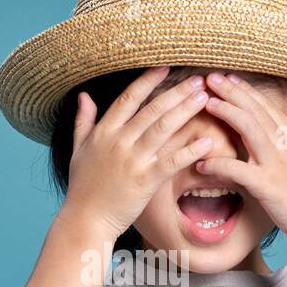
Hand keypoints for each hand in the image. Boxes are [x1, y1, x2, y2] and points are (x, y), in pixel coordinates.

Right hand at [57, 66, 215, 241]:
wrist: (85, 220)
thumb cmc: (82, 187)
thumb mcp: (77, 150)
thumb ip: (82, 121)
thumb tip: (83, 95)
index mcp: (103, 132)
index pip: (128, 98)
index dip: (148, 81)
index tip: (165, 67)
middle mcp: (118, 142)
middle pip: (152, 110)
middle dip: (176, 92)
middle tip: (198, 80)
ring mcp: (132, 161)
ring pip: (163, 129)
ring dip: (185, 111)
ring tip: (204, 98)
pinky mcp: (145, 181)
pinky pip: (172, 162)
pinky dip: (190, 150)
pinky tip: (208, 141)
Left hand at [195, 71, 286, 245]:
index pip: (267, 107)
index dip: (246, 91)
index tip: (228, 77)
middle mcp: (285, 146)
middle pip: (255, 111)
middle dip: (232, 92)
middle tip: (210, 77)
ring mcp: (277, 164)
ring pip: (249, 129)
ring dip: (227, 113)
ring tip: (206, 103)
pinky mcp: (268, 186)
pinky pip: (238, 170)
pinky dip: (219, 165)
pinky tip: (201, 164)